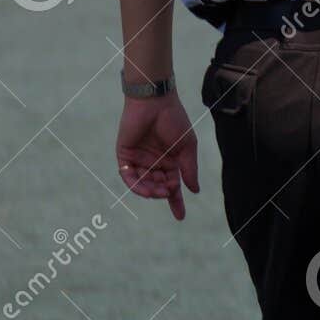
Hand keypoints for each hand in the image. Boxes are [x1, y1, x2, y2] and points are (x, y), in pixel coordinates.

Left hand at [116, 96, 199, 219]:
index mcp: (170, 161)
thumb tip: (194, 190)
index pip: (173, 186)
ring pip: (143, 184)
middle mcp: (154, 163)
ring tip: (158, 192)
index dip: (176, 202)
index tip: (180, 217)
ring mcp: (139, 160)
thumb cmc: (174, 120)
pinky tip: (145, 188)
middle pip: (158, 187)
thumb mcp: (187, 146)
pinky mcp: (125, 156)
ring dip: (150, 191)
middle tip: (168, 193)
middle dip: (163, 193)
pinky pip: (129, 175)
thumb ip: (188, 168)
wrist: (155, 102)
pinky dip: (136, 184)